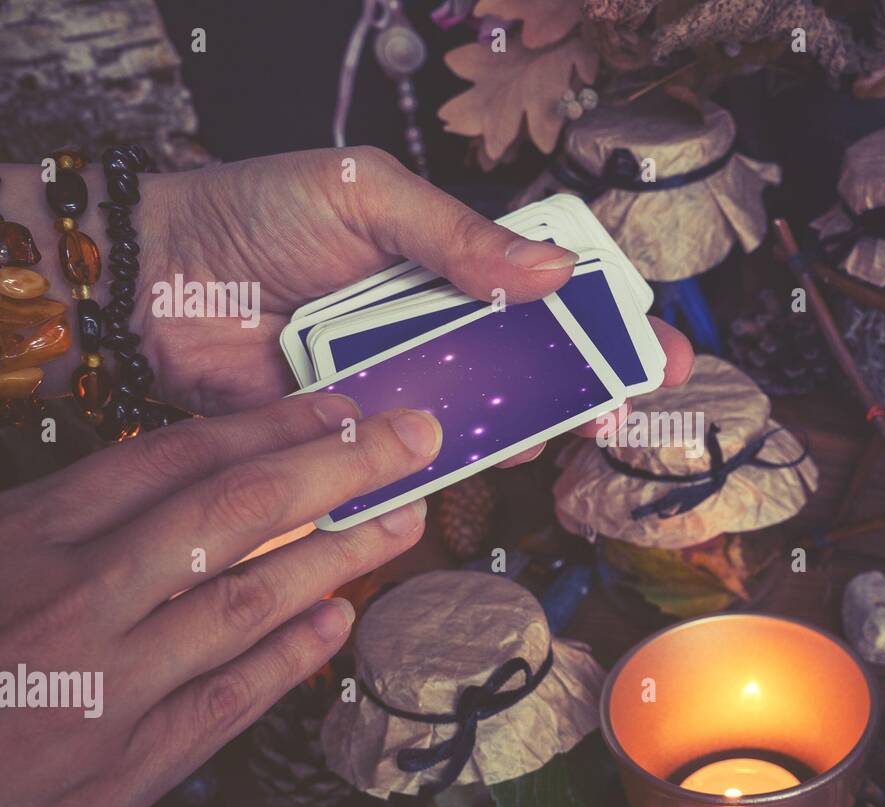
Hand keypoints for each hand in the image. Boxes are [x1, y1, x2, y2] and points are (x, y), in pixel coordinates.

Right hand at [0, 393, 444, 806]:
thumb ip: (62, 520)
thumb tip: (170, 478)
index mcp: (24, 538)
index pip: (170, 459)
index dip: (268, 426)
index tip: (338, 406)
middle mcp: (71, 603)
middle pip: (229, 512)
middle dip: (334, 468)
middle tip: (411, 441)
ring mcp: (100, 687)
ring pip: (245, 601)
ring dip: (336, 555)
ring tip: (402, 519)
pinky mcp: (116, 769)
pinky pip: (227, 700)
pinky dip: (290, 658)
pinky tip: (340, 622)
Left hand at [7, 147, 692, 458]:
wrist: (158, 275)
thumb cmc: (260, 213)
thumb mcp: (369, 195)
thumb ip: (458, 236)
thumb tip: (553, 269)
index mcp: (447, 265)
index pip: (544, 295)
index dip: (602, 321)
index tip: (655, 346)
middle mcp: (433, 331)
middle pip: (528, 367)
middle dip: (588, 385)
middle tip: (632, 400)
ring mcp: (397, 386)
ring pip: (480, 416)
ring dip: (529, 424)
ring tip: (570, 425)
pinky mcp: (354, 435)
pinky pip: (412, 456)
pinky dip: (450, 462)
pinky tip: (489, 456)